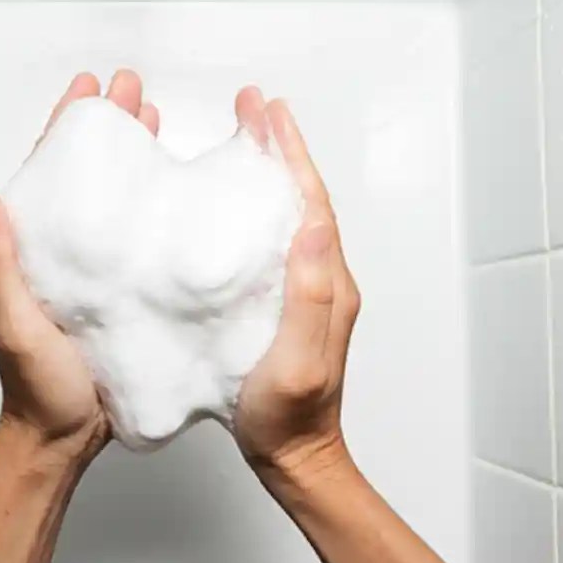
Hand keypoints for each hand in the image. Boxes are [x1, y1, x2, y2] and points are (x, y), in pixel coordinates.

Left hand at [0, 70, 160, 462]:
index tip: (89, 88)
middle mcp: (65, 253)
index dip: (66, 126)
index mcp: (34, 250)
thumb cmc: (36, 387)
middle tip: (133, 89)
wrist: (64, 439)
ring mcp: (95, 272)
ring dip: (134, 157)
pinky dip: (156, 207)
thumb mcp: (14, 320)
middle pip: (87, 174)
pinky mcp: (125, 293)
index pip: (47, 172)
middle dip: (108, 127)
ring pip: (116, 199)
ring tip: (156, 118)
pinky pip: (140, 238)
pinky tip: (180, 191)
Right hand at [231, 87, 362, 474]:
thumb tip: (312, 225)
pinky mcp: (284, 302)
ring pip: (288, 212)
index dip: (291, 154)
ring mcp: (304, 290)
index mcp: (327, 285)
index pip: (312, 203)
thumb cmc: (288, 417)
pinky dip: (258, 203)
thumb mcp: (299, 362)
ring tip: (246, 133)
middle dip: (280, 147)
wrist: (292, 457)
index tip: (269, 113)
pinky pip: (272, 237)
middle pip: (302, 196)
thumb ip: (311, 297)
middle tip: (253, 105)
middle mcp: (322, 278)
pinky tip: (234, 199)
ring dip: (270, 169)